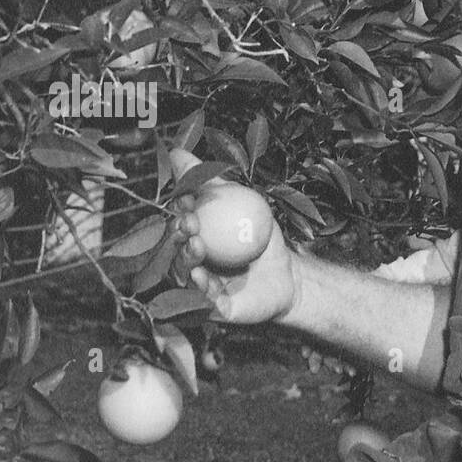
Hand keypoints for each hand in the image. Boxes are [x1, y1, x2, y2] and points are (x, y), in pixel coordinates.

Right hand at [170, 151, 296, 324]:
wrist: (290, 278)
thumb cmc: (262, 241)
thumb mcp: (242, 204)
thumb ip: (210, 181)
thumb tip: (176, 152)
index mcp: (190, 242)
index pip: (175, 226)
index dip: (176, 214)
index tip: (185, 200)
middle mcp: (188, 266)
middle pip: (172, 251)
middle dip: (176, 236)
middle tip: (188, 221)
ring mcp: (197, 290)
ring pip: (182, 275)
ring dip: (185, 259)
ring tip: (196, 244)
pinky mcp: (212, 310)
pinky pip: (202, 300)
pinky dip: (200, 287)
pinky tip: (201, 275)